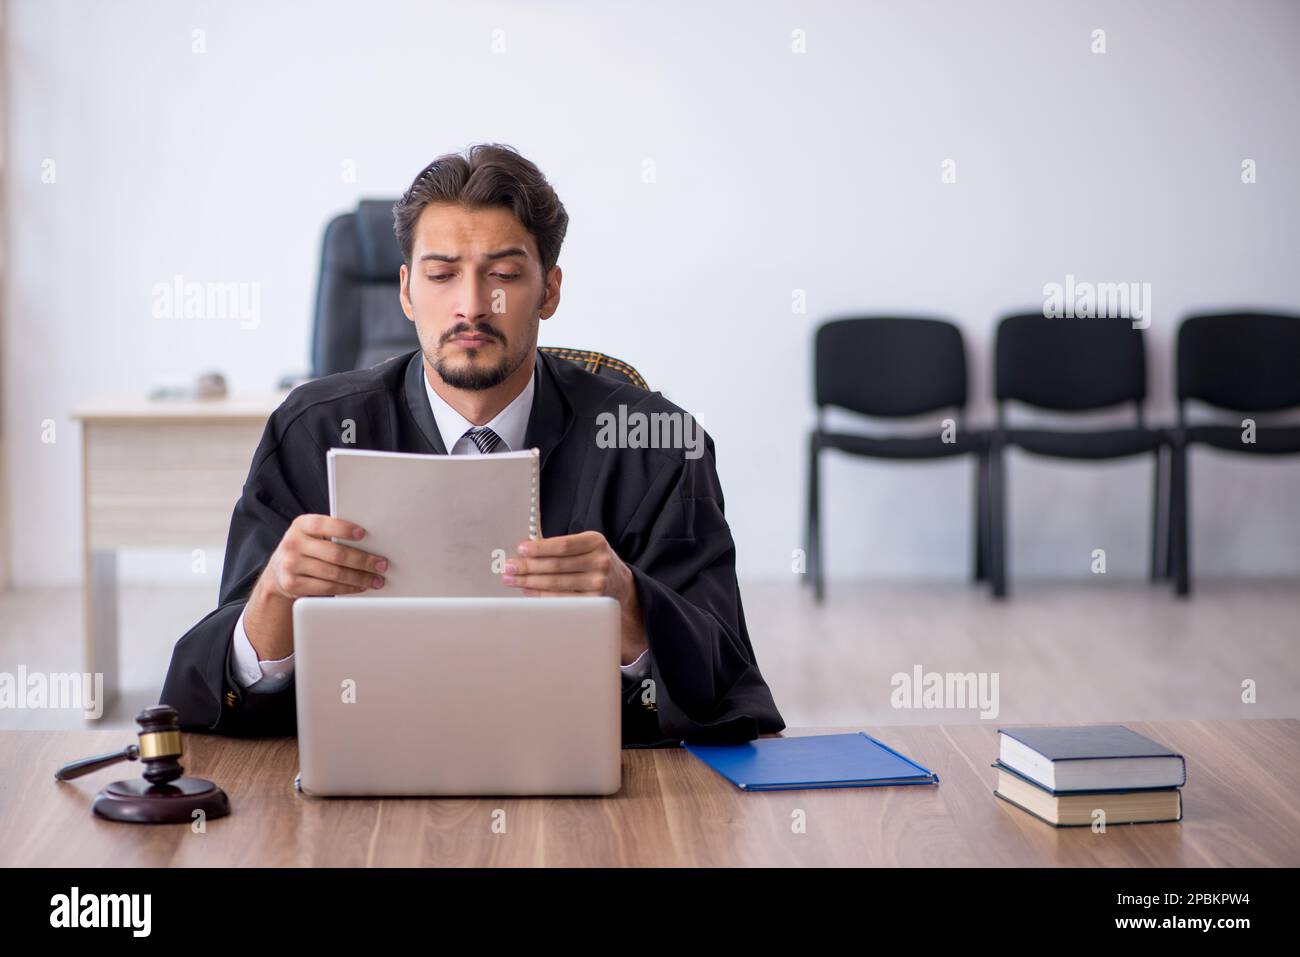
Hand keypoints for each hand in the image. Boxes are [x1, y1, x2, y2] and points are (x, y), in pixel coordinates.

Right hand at [244, 515, 386, 661]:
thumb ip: (332, 533)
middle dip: (363, 560)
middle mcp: (293, 543)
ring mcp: (291, 565)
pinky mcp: (293, 584)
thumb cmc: (306, 548)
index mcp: (301, 525)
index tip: (363, 534)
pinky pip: (327, 588)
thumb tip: (370, 540)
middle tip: (381, 564)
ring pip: (333, 574)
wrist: (279, 570)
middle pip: (335, 554)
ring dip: (359, 578)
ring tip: (376, 579)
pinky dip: (347, 588)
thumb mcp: (312, 534)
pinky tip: (360, 587)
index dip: (344, 529)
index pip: (323, 525)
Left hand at [501, 530, 647, 664]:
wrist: (620, 583)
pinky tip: (527, 590)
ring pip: (556, 584)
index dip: (540, 548)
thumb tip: (524, 552)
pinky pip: (561, 599)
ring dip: (529, 581)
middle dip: (528, 567)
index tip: (521, 549)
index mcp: (596, 542)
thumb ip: (560, 547)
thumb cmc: (593, 561)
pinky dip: (541, 595)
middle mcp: (599, 562)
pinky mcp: (594, 603)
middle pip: (556, 566)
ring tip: (512, 579)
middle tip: (508, 566)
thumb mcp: (584, 546)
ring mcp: (598, 584)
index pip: (563, 545)